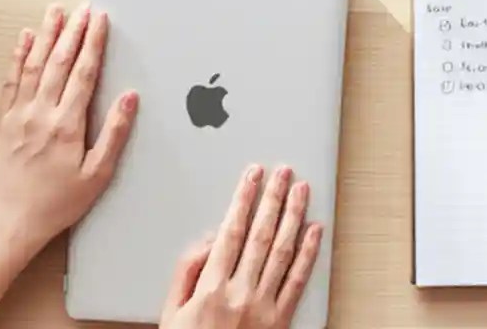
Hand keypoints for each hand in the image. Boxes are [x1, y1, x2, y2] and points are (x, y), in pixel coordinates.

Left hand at [0, 4, 138, 252]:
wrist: (13, 219)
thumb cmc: (59, 202)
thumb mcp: (98, 174)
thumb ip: (114, 133)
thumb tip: (129, 98)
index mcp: (67, 125)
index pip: (83, 74)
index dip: (93, 44)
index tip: (100, 20)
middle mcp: (41, 113)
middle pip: (58, 62)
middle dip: (73, 31)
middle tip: (83, 7)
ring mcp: (20, 114)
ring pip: (34, 64)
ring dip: (45, 34)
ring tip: (55, 11)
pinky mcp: (5, 120)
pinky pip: (12, 80)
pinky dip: (18, 56)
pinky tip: (23, 39)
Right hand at [161, 165, 323, 328]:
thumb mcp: (170, 312)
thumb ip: (187, 271)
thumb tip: (210, 239)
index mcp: (210, 288)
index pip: (231, 230)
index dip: (243, 199)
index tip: (252, 176)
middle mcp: (240, 293)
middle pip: (260, 234)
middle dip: (272, 199)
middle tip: (283, 172)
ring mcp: (263, 307)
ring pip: (282, 251)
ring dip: (294, 216)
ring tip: (302, 191)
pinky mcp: (281, 321)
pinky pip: (298, 281)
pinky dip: (309, 253)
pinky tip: (315, 231)